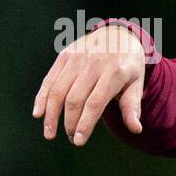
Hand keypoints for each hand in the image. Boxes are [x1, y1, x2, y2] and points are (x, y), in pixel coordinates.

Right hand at [32, 24, 146, 145]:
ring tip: (50, 133)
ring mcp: (76, 58)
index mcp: (114, 72)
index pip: (95, 102)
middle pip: (75, 98)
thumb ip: (133, 106)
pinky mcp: (64, 55)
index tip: (79, 141)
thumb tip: (136, 129)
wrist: (119, 34)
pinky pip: (50, 79)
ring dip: (51, 114)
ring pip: (58, 90)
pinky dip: (41, 97)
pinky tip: (38, 114)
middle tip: (72, 138)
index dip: (85, 123)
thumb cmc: (129, 66)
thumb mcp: (137, 83)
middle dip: (70, 122)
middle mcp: (93, 64)